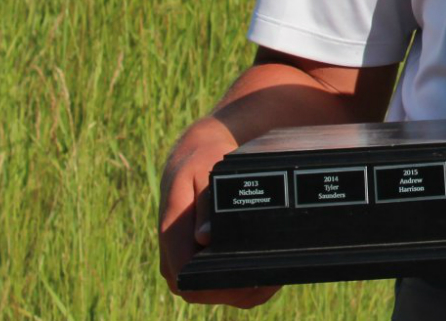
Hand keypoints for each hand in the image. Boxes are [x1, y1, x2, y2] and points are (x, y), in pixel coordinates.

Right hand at [157, 117, 280, 307]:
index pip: (188, 279)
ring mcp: (182, 259)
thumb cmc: (202, 162)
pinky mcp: (194, 258)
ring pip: (209, 290)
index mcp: (171, 233)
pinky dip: (238, 283)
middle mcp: (173, 253)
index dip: (220, 287)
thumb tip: (203, 238)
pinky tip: (265, 274)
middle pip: (201, 290)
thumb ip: (207, 205)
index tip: (253, 281)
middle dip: (235, 290)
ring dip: (239, 290)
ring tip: (273, 276)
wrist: (194, 154)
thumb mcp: (205, 173)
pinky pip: (213, 281)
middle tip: (272, 278)